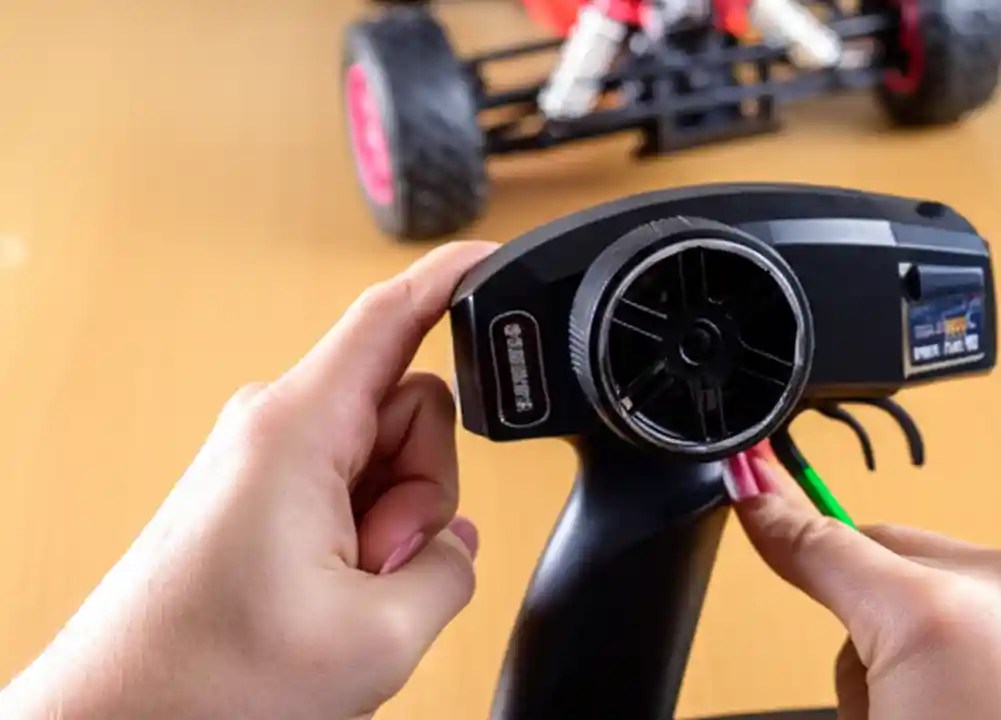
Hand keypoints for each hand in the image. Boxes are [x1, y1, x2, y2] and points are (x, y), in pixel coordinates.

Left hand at [0, 242, 497, 719]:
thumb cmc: (204, 680)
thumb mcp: (379, 637)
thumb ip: (451, 571)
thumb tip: (456, 546)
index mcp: (298, 428)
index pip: (392, 316)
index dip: (454, 278)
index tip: (499, 261)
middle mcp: (278, 427)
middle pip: (413, 406)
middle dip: (426, 488)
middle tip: (380, 562)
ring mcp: (269, 460)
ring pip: (389, 455)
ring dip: (396, 525)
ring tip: (348, 588)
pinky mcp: (266, 494)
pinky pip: (355, 487)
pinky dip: (368, 538)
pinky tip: (339, 589)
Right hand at [728, 446, 1000, 719]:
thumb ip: (836, 654)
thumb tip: (821, 640)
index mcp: (945, 612)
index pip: (827, 543)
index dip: (776, 521)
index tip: (752, 491)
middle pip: (886, 561)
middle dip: (867, 621)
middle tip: (885, 710)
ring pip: (945, 585)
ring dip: (925, 641)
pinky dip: (980, 651)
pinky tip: (988, 715)